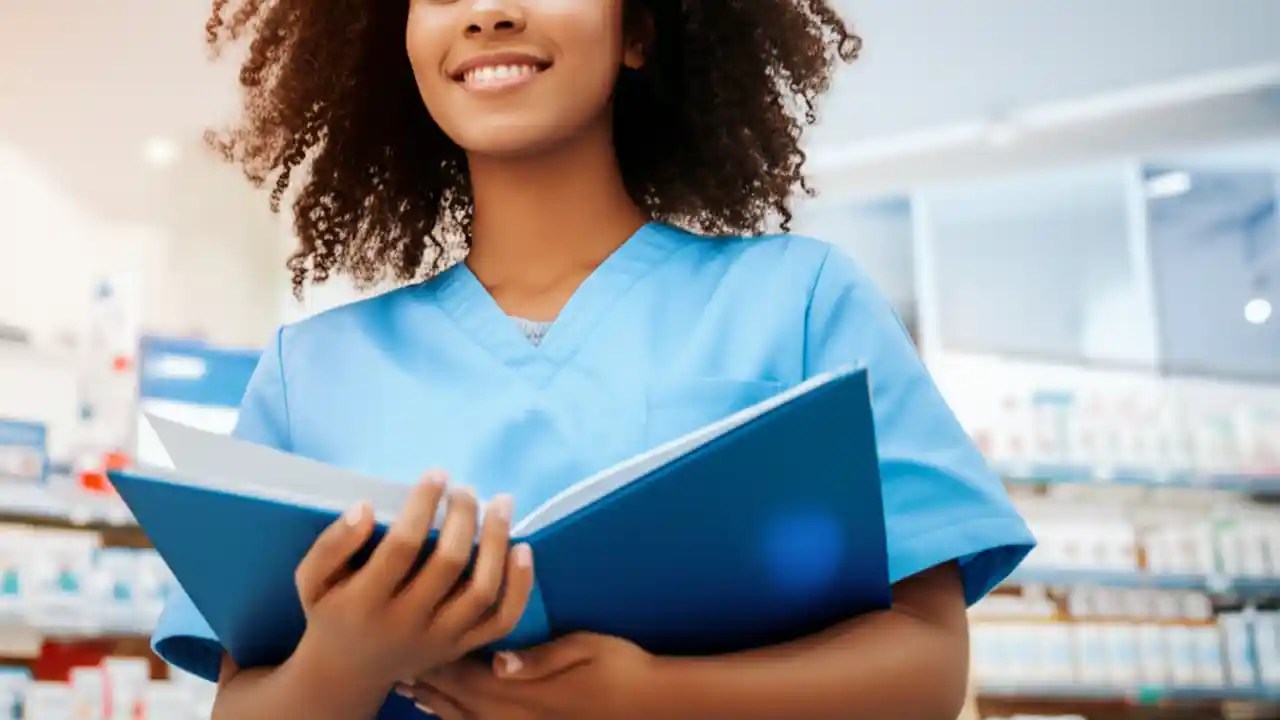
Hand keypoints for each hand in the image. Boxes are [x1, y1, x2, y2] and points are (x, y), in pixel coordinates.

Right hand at [291, 470, 535, 695]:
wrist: (348, 672)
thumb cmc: (331, 612)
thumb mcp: (312, 580)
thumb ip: (332, 544)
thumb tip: (366, 507)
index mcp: (366, 603)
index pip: (402, 547)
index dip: (423, 506)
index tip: (437, 475)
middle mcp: (407, 624)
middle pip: (449, 564)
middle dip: (463, 517)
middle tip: (465, 489)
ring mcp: (440, 640)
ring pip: (482, 591)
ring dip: (497, 542)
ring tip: (501, 504)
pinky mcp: (462, 647)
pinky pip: (502, 620)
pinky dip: (519, 585)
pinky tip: (522, 548)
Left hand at [397, 632, 657, 719]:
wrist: (649, 705)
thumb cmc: (620, 667)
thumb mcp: (585, 650)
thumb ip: (540, 660)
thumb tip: (499, 662)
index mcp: (523, 689)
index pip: (467, 670)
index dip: (435, 653)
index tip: (408, 632)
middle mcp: (514, 714)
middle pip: (456, 696)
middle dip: (425, 677)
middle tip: (394, 661)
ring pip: (463, 718)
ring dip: (433, 701)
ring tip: (407, 687)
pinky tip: (445, 713)